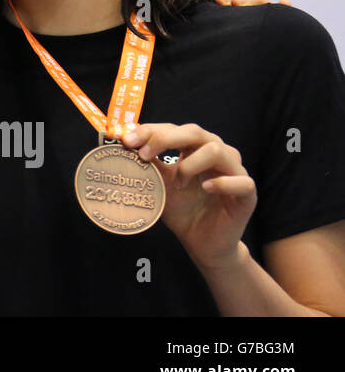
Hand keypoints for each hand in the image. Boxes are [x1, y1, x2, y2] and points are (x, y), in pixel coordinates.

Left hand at [123, 123, 256, 269]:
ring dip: (191, 164)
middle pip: (196, 132)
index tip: (127, 141)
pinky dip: (222, 182)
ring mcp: (235, 172)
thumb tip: (124, 145)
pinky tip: (206, 188)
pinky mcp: (247, 194)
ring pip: (218, 150)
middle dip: (165, 139)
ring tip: (179, 182)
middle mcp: (217, 153)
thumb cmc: (182, 209)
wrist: (201, 242)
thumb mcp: (160, 184)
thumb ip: (149, 164)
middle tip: (144, 154)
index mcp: (195, 147)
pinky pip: (242, 181)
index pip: (174, 129)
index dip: (151, 131)